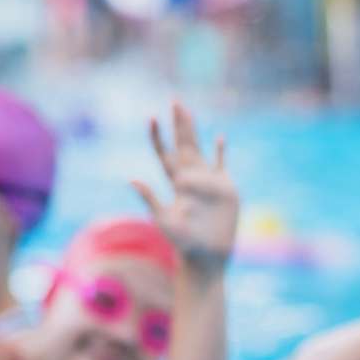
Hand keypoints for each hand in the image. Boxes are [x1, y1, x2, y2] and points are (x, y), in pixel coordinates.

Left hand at [132, 102, 238, 269]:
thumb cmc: (183, 244)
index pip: (165, 155)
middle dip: (179, 124)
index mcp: (176, 184)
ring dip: (194, 131)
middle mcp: (191, 179)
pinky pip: (222, 167)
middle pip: (184, 145)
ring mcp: (209, 183)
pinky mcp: (226, 190)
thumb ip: (151, 200)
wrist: (207, 258)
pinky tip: (220, 139)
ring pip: (200, 150)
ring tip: (187, 111)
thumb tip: (132, 179)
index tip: (152, 118)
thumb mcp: (164, 221)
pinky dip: (221, 153)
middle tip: (175, 100)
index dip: (159, 137)